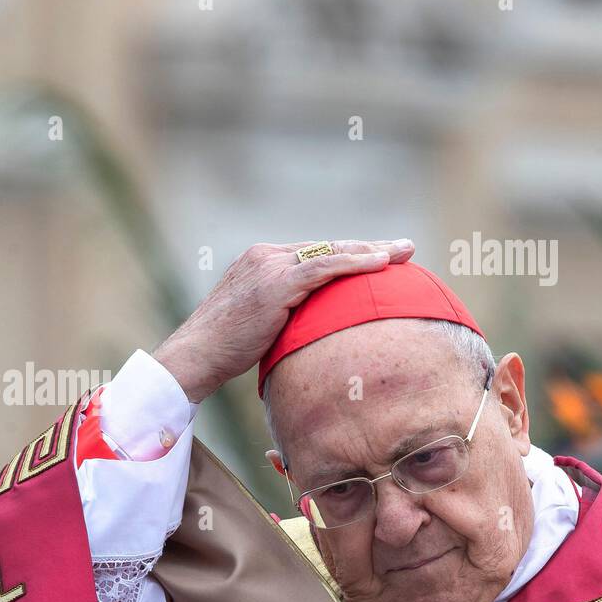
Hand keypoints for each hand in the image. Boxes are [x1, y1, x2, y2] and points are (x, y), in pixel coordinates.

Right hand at [151, 239, 415, 402]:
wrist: (196, 355)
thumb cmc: (223, 351)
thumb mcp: (257, 324)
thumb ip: (283, 316)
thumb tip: (310, 333)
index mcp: (260, 261)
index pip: (313, 254)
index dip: (348, 256)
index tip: (377, 260)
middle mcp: (266, 255)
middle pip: (327, 247)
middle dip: (368, 247)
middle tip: (403, 248)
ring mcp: (271, 266)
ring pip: (331, 252)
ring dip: (372, 251)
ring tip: (404, 251)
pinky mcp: (277, 282)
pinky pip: (326, 267)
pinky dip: (357, 263)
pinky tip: (383, 264)